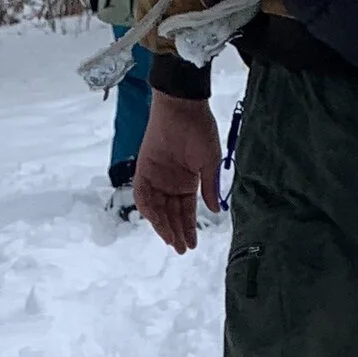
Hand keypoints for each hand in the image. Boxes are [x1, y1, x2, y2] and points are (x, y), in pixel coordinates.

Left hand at [134, 93, 223, 253]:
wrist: (182, 107)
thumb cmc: (200, 130)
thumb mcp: (209, 163)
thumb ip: (209, 188)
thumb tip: (214, 211)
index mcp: (188, 181)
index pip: (186, 211)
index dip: (188, 228)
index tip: (192, 244)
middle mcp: (171, 182)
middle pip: (171, 213)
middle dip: (176, 231)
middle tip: (181, 249)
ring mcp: (156, 177)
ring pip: (157, 208)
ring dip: (163, 225)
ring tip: (172, 241)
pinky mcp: (144, 169)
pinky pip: (143, 195)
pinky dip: (148, 209)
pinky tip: (157, 222)